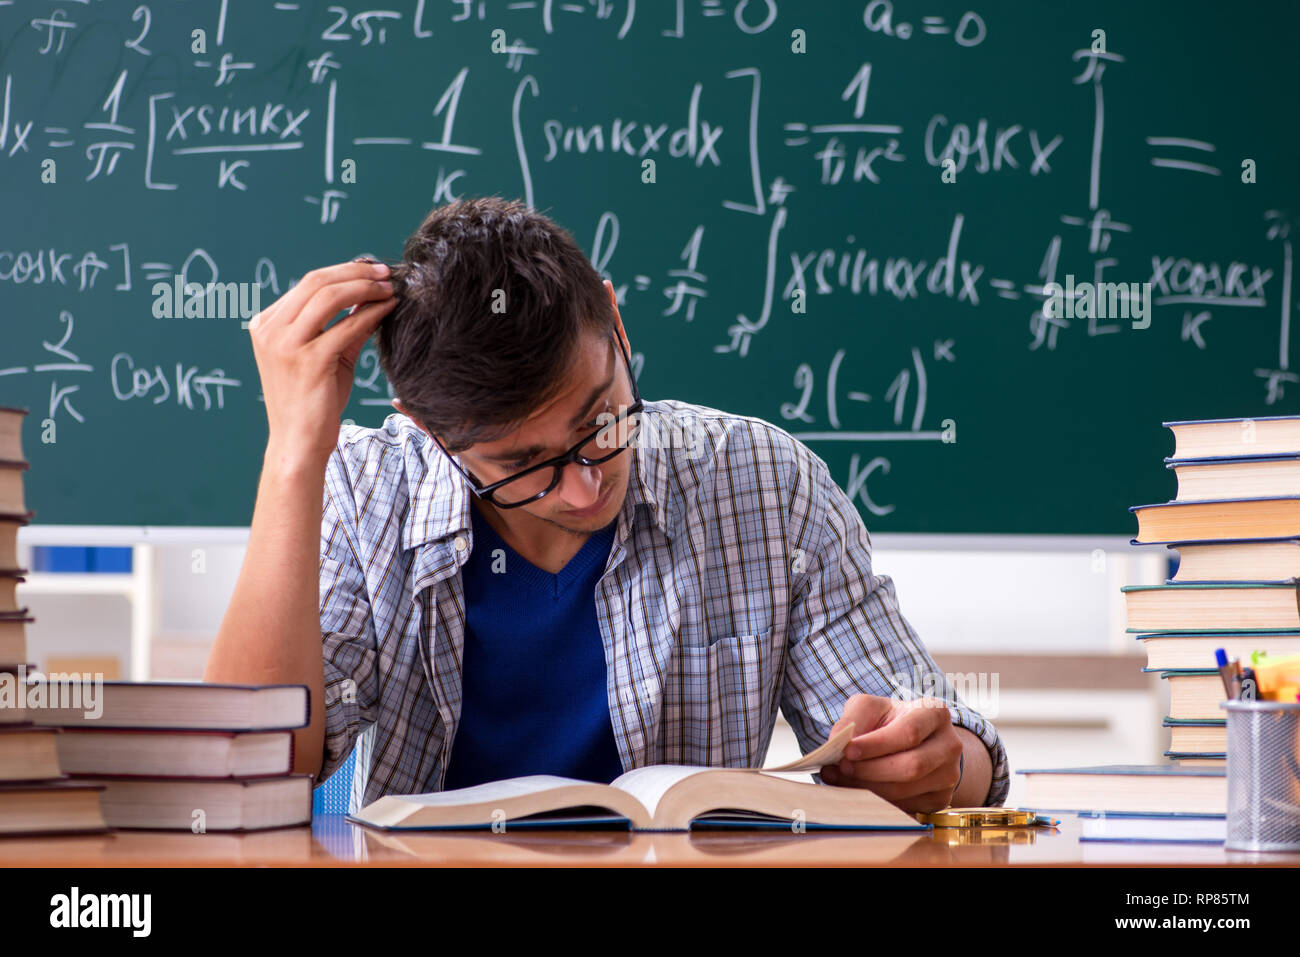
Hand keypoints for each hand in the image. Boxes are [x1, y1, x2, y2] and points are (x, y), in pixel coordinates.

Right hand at [247, 260, 397, 467]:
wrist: (299, 443)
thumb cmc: (313, 402)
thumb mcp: (326, 356)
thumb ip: (344, 325)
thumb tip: (372, 296)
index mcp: (267, 324)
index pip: (308, 283)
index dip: (344, 271)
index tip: (373, 270)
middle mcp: (270, 330)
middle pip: (316, 282)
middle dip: (356, 272)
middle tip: (386, 273)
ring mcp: (285, 345)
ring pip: (329, 296)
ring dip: (364, 288)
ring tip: (390, 289)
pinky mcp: (308, 361)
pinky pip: (346, 327)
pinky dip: (370, 314)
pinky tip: (388, 310)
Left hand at [819, 693, 963, 814]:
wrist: (916, 741)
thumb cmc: (890, 721)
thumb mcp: (871, 708)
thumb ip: (853, 718)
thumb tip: (837, 740)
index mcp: (935, 713)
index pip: (908, 733)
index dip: (876, 745)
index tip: (847, 751)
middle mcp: (949, 744)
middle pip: (911, 766)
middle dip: (870, 770)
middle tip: (842, 768)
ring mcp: (949, 774)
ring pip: (906, 790)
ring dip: (868, 788)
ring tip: (843, 779)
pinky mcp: (941, 798)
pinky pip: (905, 806)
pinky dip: (877, 801)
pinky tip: (860, 790)